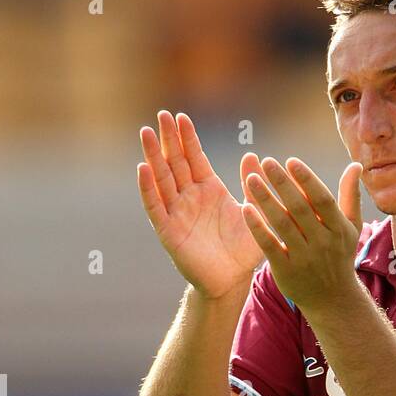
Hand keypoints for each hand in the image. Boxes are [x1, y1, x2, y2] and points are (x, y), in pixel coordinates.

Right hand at [137, 111, 265, 299]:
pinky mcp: (168, 231)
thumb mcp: (252, 213)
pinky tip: (143, 169)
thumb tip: (252, 155)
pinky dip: (148, 189)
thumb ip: (252, 186)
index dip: (187, 138)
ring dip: (153, 156)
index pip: (195, 157)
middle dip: (168, 139)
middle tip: (161, 114)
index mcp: (209, 189)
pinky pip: (155, 207)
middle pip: (175, 162)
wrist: (232, 281)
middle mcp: (189, 197)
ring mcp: (176, 213)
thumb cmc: (243, 249)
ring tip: (145, 132)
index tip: (181, 116)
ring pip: (161, 179)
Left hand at [241, 156, 362, 314]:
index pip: (322, 200)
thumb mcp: (350, 228)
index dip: (307, 179)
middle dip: (282, 184)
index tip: (290, 161)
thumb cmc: (340, 256)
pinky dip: (257, 227)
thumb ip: (349, 195)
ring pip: (282, 224)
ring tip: (251, 179)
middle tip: (266, 162)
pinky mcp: (286, 271)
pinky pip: (269, 245)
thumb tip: (355, 165)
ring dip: (266, 200)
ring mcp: (304, 258)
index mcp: (339, 229)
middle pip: (300, 209)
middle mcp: (323, 243)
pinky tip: (246, 208)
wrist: (333, 300)